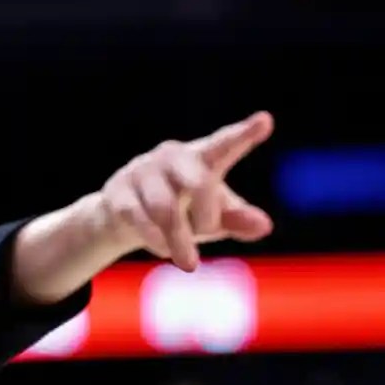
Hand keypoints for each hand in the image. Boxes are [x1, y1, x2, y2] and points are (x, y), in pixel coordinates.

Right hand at [94, 111, 274, 271]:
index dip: (244, 134)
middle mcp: (171, 158)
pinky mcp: (119, 193)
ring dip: (180, 240)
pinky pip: (139, 220)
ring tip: (189, 263)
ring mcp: (142, 172)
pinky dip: (156, 241)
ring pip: (166, 210)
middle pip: (198, 182)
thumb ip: (238, 219)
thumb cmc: (182, 210)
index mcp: (201, 157)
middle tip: (210, 234)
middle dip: (208, 216)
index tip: (265, 121)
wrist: (124, 217)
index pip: (224, 145)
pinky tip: (164, 250)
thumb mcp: (214, 215)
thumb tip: (264, 225)